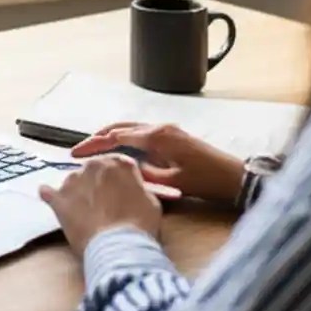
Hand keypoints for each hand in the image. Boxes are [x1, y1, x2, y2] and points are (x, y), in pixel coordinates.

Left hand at [39, 155, 161, 256]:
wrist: (117, 247)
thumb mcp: (151, 202)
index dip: (119, 179)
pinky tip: (48, 196)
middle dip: (97, 183)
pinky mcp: (58, 198)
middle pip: (94, 170)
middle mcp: (94, 165)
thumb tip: (132, 188)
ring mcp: (73, 180)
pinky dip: (50, 194)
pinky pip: (48, 192)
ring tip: (85, 211)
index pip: (118, 164)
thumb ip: (138, 188)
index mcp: (119, 163)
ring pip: (74, 181)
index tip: (120, 191)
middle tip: (103, 203)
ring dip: (78, 191)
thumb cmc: (139, 225)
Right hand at [72, 123, 242, 203]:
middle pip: (120, 126)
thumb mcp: (170, 184)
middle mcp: (159, 128)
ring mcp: (166, 130)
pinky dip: (124, 139)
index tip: (76, 153)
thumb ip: (143, 173)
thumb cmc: (205, 182)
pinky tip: (117, 152)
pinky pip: (141, 133)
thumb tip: (120, 168)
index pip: (116, 136)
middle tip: (80, 151)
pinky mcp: (172, 136)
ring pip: (130, 127)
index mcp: (157, 137)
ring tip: (93, 150)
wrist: (233, 177)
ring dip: (110, 136)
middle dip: (97, 137)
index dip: (94, 144)